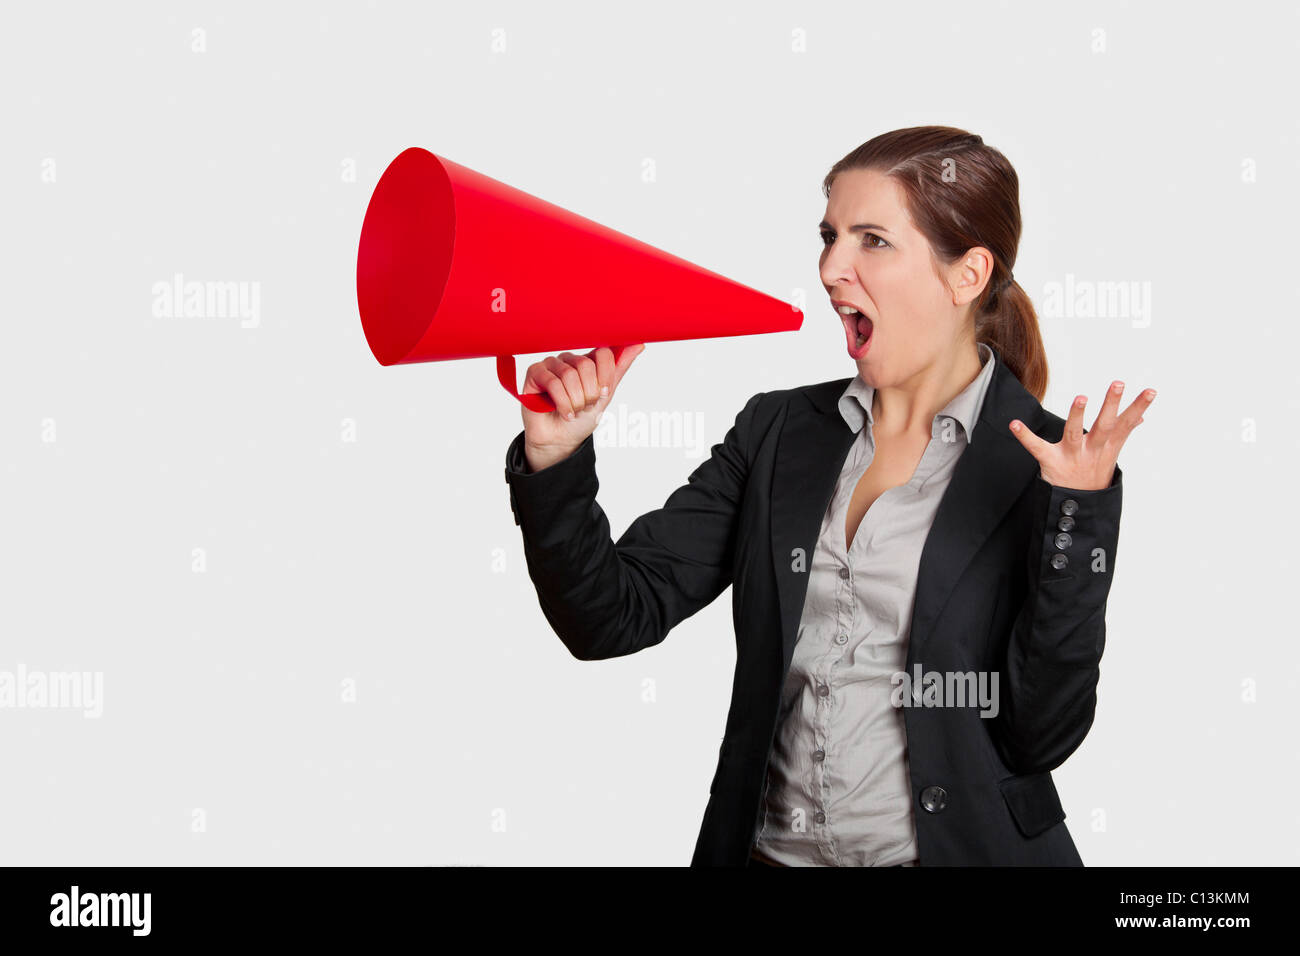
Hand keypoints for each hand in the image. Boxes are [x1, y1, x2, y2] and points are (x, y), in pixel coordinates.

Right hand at [521, 344, 645, 470]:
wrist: (561, 440)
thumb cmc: (581, 418)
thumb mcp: (605, 394)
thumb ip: (618, 369)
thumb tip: (639, 344)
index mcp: (587, 361)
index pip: (603, 353)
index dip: (605, 377)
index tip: (602, 394)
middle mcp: (569, 359)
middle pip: (586, 365)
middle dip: (589, 392)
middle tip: (585, 406)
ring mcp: (551, 365)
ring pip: (569, 375)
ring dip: (575, 400)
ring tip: (573, 411)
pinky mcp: (535, 373)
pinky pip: (552, 382)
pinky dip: (562, 403)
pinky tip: (564, 413)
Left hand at [1009, 381, 1154, 490]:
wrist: (1077, 506)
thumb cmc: (1093, 474)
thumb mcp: (1112, 454)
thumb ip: (1123, 433)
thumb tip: (1141, 418)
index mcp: (1108, 446)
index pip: (1126, 424)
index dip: (1138, 408)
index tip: (1151, 391)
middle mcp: (1092, 449)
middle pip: (1104, 425)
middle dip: (1111, 404)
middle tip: (1118, 384)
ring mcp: (1072, 456)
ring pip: (1074, 433)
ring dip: (1077, 416)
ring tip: (1081, 398)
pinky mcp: (1051, 461)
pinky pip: (1036, 447)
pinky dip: (1024, 436)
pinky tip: (1014, 424)